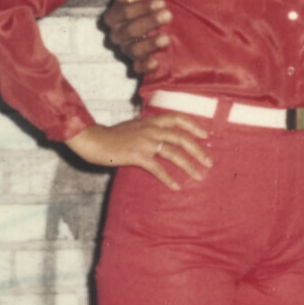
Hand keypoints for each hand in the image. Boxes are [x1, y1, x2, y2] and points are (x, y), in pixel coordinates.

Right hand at [66, 111, 211, 187]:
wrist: (94, 140)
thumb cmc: (111, 135)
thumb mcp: (131, 124)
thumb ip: (143, 124)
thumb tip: (147, 121)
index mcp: (150, 121)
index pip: (178, 118)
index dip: (194, 125)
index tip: (205, 135)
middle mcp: (150, 129)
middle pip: (181, 137)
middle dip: (198, 150)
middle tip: (209, 163)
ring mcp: (144, 142)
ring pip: (173, 153)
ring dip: (189, 165)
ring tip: (199, 176)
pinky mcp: (136, 155)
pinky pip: (157, 168)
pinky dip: (168, 178)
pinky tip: (176, 187)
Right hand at [97, 0, 176, 80]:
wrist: (145, 17)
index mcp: (113, 15)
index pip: (124, 12)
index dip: (142, 8)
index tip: (161, 2)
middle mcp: (116, 34)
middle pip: (129, 31)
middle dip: (149, 23)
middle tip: (168, 15)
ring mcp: (125, 49)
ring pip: (133, 50)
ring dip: (149, 44)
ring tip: (166, 39)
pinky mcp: (136, 61)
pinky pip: (137, 67)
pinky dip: (145, 66)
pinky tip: (156, 63)